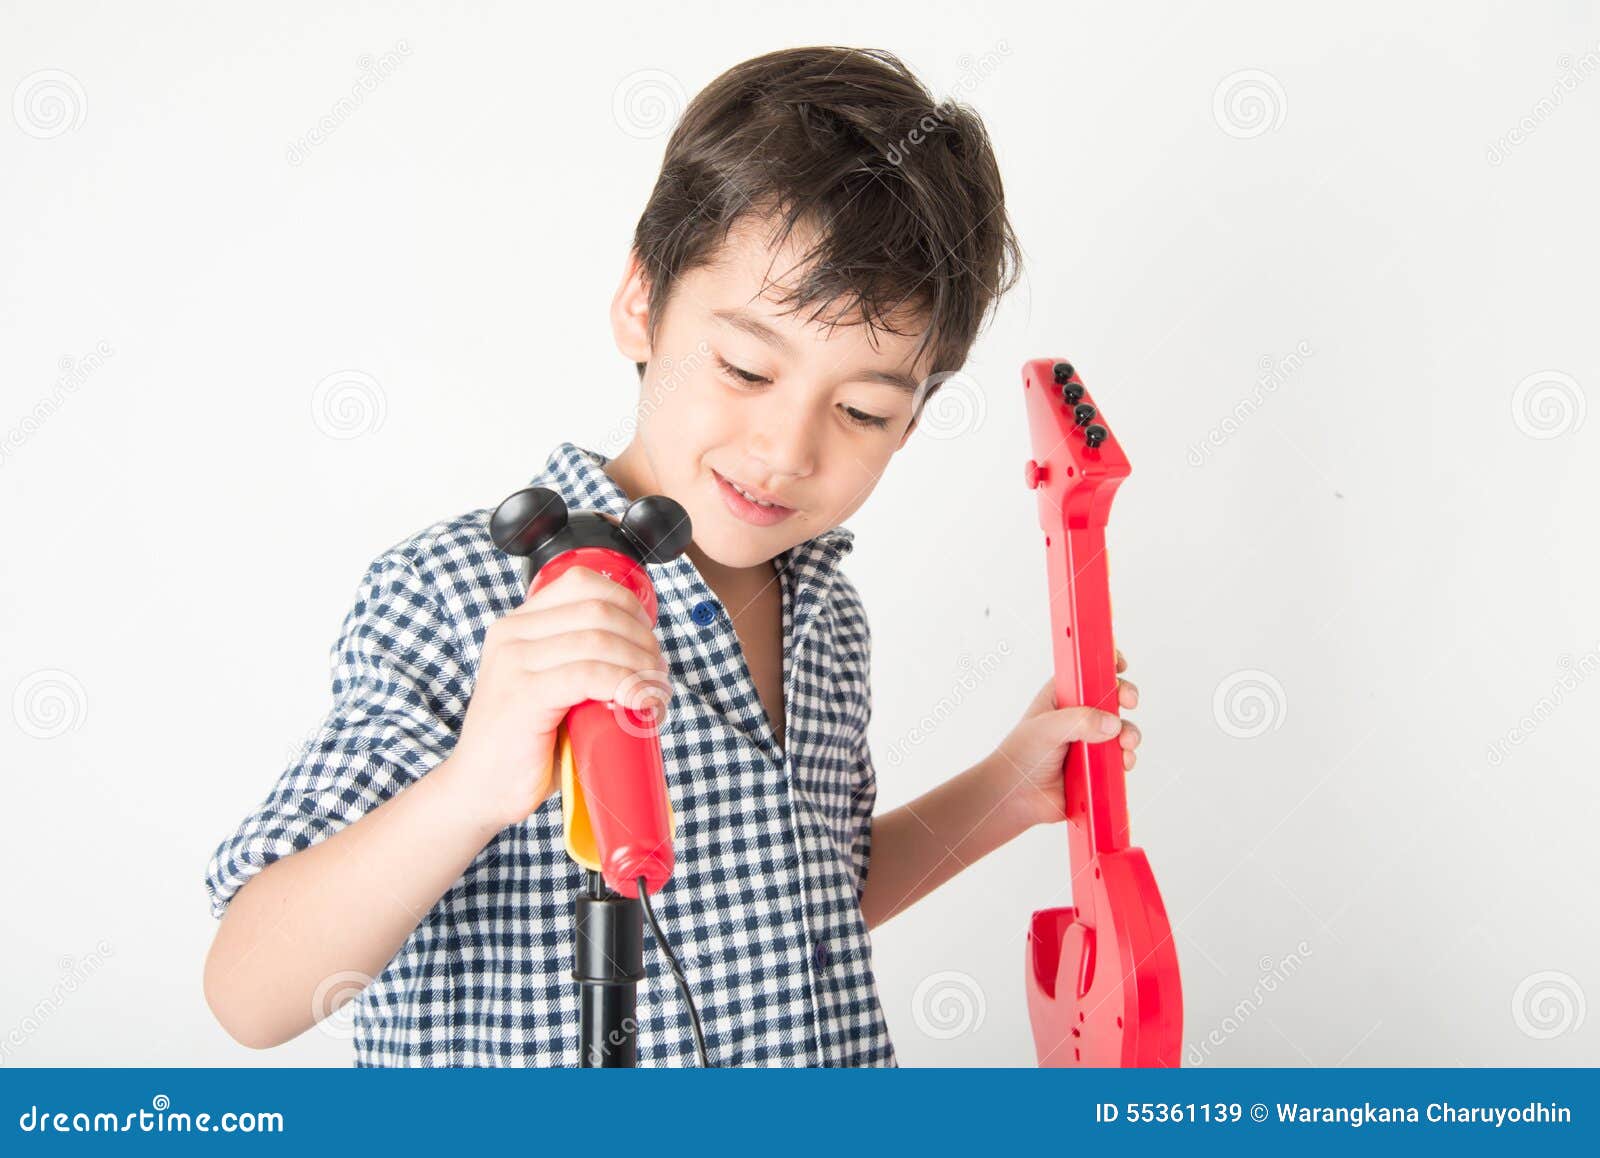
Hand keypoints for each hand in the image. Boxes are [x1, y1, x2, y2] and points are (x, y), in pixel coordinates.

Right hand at [446, 566, 670, 829]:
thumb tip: (645, 652)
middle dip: (643, 640)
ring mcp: (514, 663)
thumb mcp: (550, 686)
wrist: (479, 791)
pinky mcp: (524, 695)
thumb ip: (579, 660)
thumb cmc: (525, 743)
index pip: (583, 583)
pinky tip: (641, 704)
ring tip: (654, 695)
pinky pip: (590, 675)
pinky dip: (626, 685)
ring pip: (600, 641)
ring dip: (641, 666)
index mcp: (518, 624)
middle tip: (657, 676)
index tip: (647, 639)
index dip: (628, 605)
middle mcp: (512, 634)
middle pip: (599, 610)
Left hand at [989, 648, 1140, 828]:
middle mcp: (1079, 716)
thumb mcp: (1044, 729)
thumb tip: (1111, 723)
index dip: (1105, 664)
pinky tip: (1122, 763)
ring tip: (1124, 743)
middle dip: (1125, 697)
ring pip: (1122, 729)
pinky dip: (1126, 759)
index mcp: (1062, 697)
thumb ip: (1077, 721)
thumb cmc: (1019, 757)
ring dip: (1129, 733)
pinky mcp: (1098, 766)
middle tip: (1128, 702)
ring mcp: (1090, 741)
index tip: (1120, 664)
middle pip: (1112, 698)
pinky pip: (1121, 758)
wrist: (1015, 798)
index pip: (1087, 672)